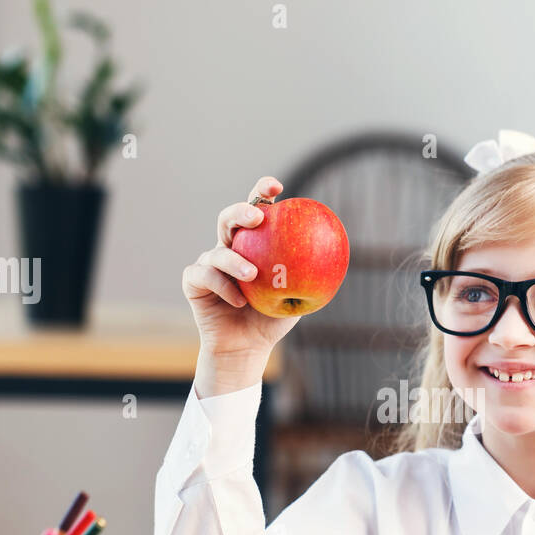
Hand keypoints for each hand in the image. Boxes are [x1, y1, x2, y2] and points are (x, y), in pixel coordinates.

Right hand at [182, 176, 301, 375]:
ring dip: (234, 260)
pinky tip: (239, 300)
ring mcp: (209, 262)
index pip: (257, 209)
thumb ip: (312, 276)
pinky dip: (222, 286)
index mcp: (253, 244)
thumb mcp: (298, 298)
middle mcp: (229, 247)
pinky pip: (205, 276)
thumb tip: (341, 254)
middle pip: (229, 218)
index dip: (262, 191)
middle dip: (242, 210)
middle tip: (258, 217)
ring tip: (252, 274)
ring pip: (216, 250)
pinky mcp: (193, 281)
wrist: (246, 347)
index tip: (277, 186)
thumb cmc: (272, 321)